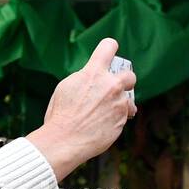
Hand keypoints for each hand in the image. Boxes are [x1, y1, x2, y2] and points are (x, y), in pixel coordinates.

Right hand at [27, 37, 135, 179]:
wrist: (64, 141)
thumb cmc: (60, 116)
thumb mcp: (65, 89)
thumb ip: (83, 78)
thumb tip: (91, 76)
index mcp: (93, 73)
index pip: (108, 46)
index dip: (109, 49)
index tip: (108, 54)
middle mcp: (111, 85)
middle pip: (129, 75)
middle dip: (123, 82)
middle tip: (112, 91)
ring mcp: (119, 103)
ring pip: (127, 100)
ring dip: (118, 105)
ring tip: (102, 115)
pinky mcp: (122, 119)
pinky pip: (124, 116)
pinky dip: (115, 120)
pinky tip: (102, 126)